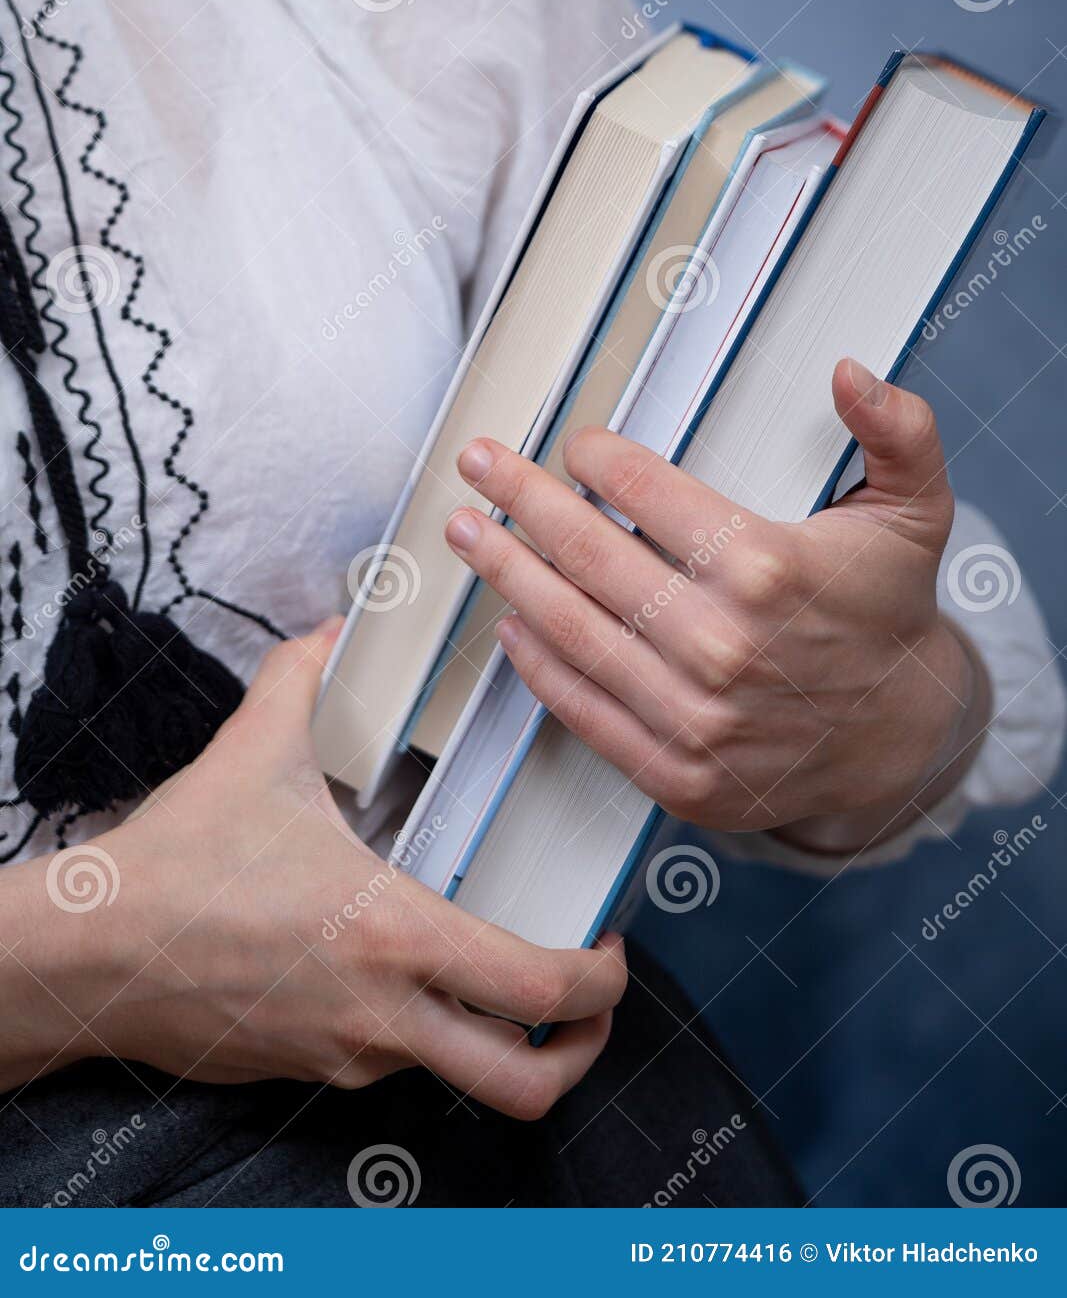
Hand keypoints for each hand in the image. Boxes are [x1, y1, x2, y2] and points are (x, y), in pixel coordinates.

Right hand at [13, 622, 624, 1114]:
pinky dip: (426, 1033)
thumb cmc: (180, 864)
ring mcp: (348, 1056)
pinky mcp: (311, 1073)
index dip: (597, 978)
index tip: (611, 946)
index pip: (535, 987)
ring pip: (462, 1079)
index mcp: (393, 935)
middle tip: (592, 998)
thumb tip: (340, 626)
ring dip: (500, 1039)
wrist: (90, 954)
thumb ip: (308, 674)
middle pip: (526, 1084)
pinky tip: (408, 975)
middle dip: (582, 1050)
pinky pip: (394, 1067)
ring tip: (506, 979)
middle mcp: (383, 1015)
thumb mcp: (255, 748)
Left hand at [443, 359, 978, 838]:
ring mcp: (694, 715)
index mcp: (766, 568)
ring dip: (506, 572)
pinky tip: (510, 624)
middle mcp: (721, 644)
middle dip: (521, 499)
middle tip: (481, 466)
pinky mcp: (676, 770)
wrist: (899, 741)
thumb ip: (896, 432)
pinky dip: (537, 665)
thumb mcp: (915, 511)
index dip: (594, 459)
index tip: (574, 447)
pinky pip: (584, 709)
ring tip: (469, 533)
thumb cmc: (886, 614)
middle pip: (587, 554)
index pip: (644, 491)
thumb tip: (851, 373)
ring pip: (570, 629)